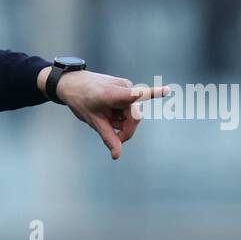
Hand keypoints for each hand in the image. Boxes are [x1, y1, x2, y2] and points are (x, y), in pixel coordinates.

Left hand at [50, 70, 169, 159]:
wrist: (73, 83)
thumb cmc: (81, 101)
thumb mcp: (93, 122)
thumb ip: (108, 137)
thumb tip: (117, 156)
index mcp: (113, 95)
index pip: (135, 95)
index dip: (153, 93)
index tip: (167, 89)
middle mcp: (124, 87)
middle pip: (134, 117)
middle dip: (125, 130)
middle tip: (113, 139)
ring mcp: (127, 86)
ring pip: (132, 113)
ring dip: (121, 121)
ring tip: (105, 117)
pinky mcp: (127, 87)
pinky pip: (129, 107)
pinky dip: (120, 114)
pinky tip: (109, 112)